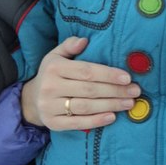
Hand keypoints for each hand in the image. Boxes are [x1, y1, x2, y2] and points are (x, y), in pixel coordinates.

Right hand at [21, 36, 140, 130]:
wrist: (31, 99)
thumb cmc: (52, 73)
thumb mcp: (56, 55)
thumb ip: (70, 45)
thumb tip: (85, 40)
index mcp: (54, 68)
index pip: (86, 71)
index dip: (108, 74)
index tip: (127, 77)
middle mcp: (51, 87)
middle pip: (89, 90)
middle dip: (115, 91)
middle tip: (135, 91)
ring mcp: (50, 107)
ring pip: (86, 107)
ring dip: (111, 105)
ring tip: (129, 103)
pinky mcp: (53, 123)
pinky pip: (78, 123)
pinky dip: (96, 121)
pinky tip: (112, 117)